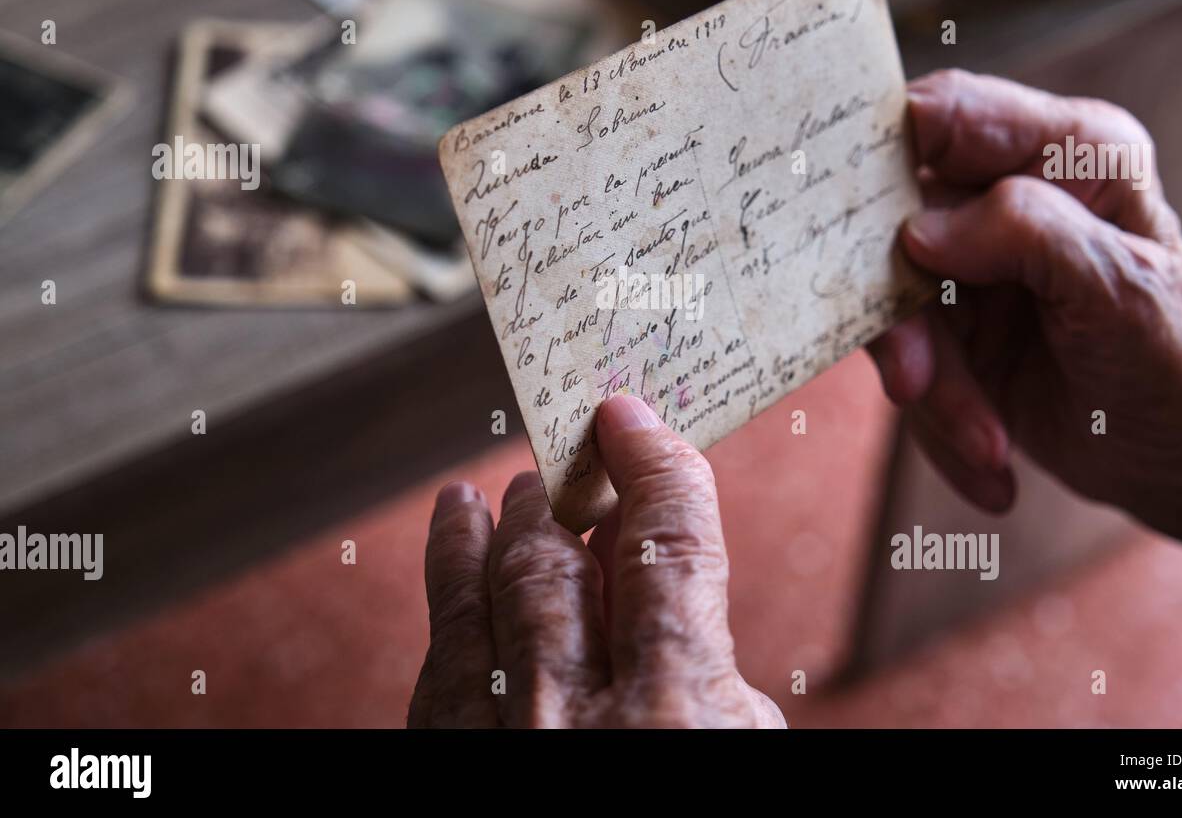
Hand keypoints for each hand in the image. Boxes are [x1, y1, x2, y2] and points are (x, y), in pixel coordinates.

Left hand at [408, 394, 783, 727]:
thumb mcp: (741, 747)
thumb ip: (706, 664)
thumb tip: (654, 584)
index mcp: (675, 712)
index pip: (667, 549)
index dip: (654, 468)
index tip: (632, 420)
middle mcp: (573, 718)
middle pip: (551, 566)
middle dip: (554, 500)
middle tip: (559, 465)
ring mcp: (496, 744)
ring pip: (474, 606)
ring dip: (481, 541)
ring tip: (481, 497)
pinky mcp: (441, 765)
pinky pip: (437, 672)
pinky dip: (447, 610)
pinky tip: (450, 582)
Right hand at [870, 69, 1181, 566]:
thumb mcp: (1122, 291)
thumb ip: (1028, 234)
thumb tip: (916, 232)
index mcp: (1064, 151)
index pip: (944, 113)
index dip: (880, 153)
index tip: (849, 222)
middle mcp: (1006, 196)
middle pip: (895, 225)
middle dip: (905, 320)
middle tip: (918, 385)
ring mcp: (971, 264)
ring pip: (892, 309)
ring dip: (935, 393)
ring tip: (990, 451)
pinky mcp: (949, 328)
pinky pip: (904, 366)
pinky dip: (940, 427)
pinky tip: (992, 470)